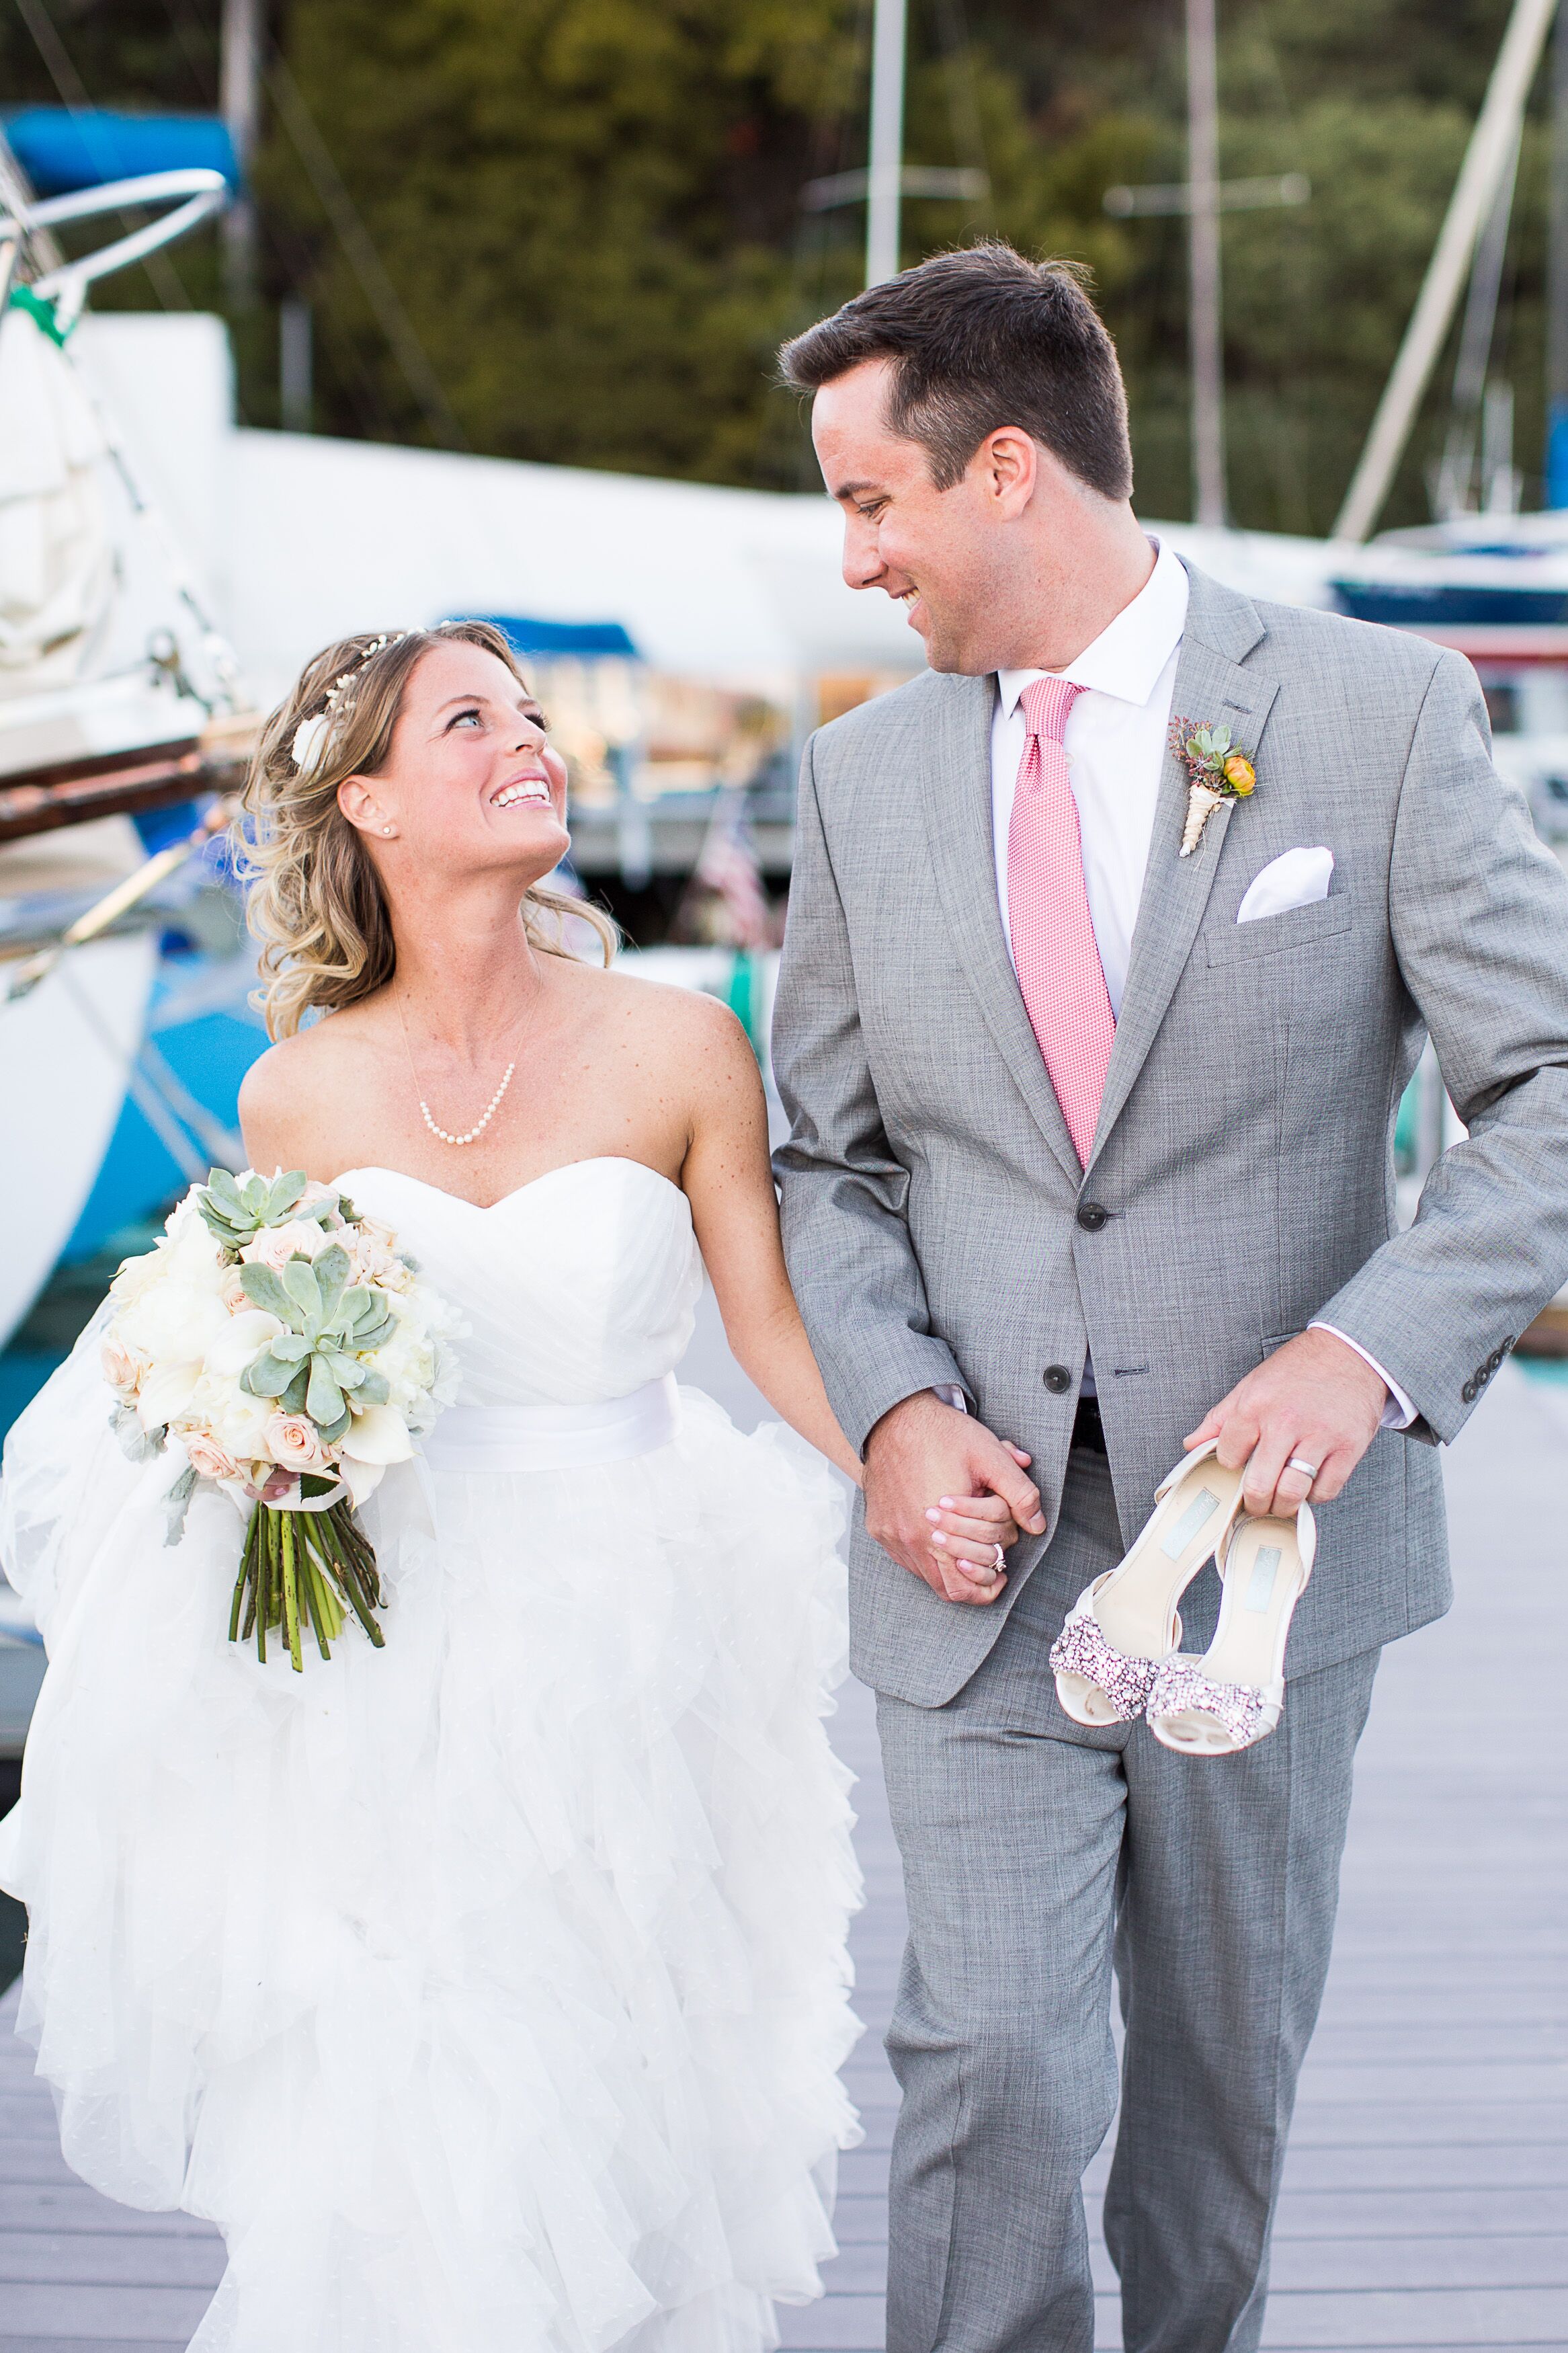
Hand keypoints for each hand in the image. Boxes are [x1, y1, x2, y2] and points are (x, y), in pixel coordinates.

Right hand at [863, 1392, 1045, 1605]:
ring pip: (924, 1575)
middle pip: (946, 1589)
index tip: (1000, 1573)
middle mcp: (911, 1541)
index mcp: (939, 1530)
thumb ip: (1020, 1492)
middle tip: (986, 1559)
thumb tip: (1037, 1525)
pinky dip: (925, 1554)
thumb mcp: (991, 1457)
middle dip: (971, 1579)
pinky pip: (905, 1557)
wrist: (893, 1417)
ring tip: (965, 1543)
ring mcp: (892, 1536)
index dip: (988, 1586)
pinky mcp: (879, 1527)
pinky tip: (939, 1532)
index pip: (964, 1588)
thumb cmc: (943, 1436)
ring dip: (947, 1567)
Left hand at [1185, 1327, 1387, 1517]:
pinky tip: (1309, 1485)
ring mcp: (1319, 1436)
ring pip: (1293, 1492)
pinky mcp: (1348, 1447)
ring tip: (1281, 1501)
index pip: (1229, 1457)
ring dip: (1284, 1506)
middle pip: (1260, 1484)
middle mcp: (1286, 1422)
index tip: (1238, 1469)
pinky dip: (1315, 1496)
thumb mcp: (1252, 1384)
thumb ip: (1220, 1417)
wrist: (1350, 1353)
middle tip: (1257, 1502)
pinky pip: (1326, 1490)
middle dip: (1255, 1502)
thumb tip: (1192, 1443)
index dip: (1231, 1467)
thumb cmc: (1299, 1369)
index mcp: (1256, 1405)